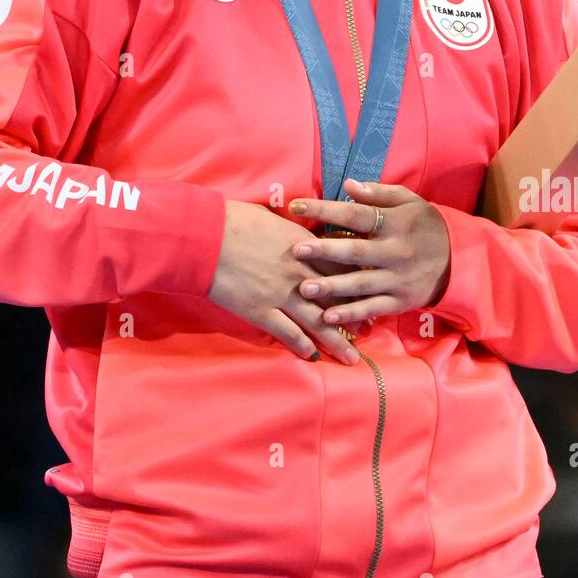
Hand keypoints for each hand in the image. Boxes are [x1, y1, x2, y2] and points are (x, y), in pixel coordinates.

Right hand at [207, 199, 361, 363]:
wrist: (207, 235)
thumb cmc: (236, 219)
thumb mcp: (274, 219)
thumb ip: (293, 233)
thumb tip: (302, 237)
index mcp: (305, 247)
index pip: (340, 267)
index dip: (356, 281)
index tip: (368, 292)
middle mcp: (301, 273)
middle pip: (336, 298)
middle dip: (356, 315)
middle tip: (370, 329)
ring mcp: (282, 295)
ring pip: (318, 322)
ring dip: (337, 341)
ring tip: (352, 358)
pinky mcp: (262, 311)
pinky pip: (288, 334)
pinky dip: (302, 346)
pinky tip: (313, 357)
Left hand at [287, 179, 450, 325]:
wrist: (459, 259)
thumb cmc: (425, 224)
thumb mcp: (409, 201)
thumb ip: (378, 193)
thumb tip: (348, 185)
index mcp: (395, 223)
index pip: (356, 213)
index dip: (325, 209)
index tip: (295, 206)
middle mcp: (395, 251)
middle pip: (356, 251)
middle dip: (325, 251)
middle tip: (296, 250)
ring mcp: (398, 279)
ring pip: (361, 284)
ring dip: (332, 288)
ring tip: (304, 289)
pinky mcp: (400, 301)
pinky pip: (373, 308)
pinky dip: (352, 313)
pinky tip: (328, 316)